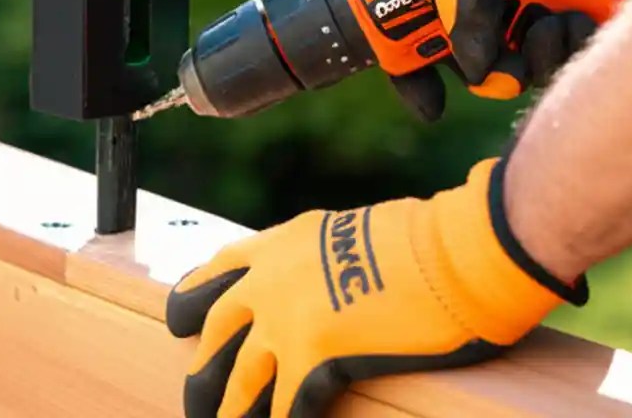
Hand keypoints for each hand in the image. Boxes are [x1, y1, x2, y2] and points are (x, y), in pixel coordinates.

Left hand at [165, 157, 586, 417]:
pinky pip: (285, 408)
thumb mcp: (349, 232)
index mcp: (278, 245)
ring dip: (229, 410)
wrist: (451, 253)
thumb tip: (324, 279)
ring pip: (239, 380)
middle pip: (214, 330)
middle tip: (196, 392)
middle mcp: (270, 282)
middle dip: (203, 365)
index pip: (218, 272)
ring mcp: (287, 323)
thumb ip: (322, 257)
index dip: (194, 298)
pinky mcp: (315, 361)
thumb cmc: (421, 237)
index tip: (179, 319)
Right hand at [434, 0, 631, 85]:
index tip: (466, 82)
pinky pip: (584, 43)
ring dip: (548, 53)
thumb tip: (477, 74)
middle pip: (500, 62)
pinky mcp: (591, 0)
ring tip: (560, 22)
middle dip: (511, 67)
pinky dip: (582, 40)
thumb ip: (465, 9)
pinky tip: (581, 17)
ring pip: (543, 60)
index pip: (450, 42)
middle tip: (522, 51)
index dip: (451, 68)